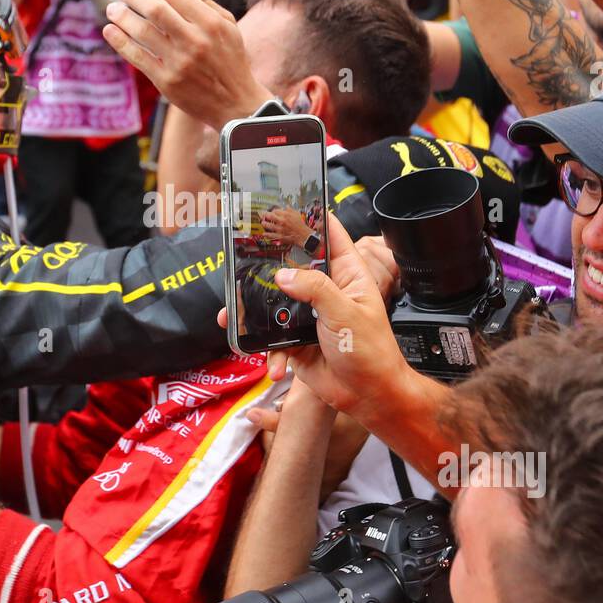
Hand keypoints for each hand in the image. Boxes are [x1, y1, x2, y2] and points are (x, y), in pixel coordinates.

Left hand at [103, 0, 273, 128]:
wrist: (235, 103)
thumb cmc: (230, 61)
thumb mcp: (227, 26)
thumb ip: (203, 2)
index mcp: (210, 23)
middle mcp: (194, 41)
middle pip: (155, 9)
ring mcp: (179, 62)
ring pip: (142, 31)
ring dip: (122, 16)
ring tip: (113, 9)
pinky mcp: (166, 81)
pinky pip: (137, 57)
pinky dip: (120, 41)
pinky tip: (110, 31)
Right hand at [219, 213, 407, 418]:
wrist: (367, 397)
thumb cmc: (370, 352)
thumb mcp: (345, 312)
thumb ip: (315, 289)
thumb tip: (283, 275)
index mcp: (346, 275)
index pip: (329, 236)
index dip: (310, 219)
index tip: (286, 205)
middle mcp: (325, 291)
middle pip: (293, 266)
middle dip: (269, 264)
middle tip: (243, 256)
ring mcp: (309, 316)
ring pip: (275, 303)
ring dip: (254, 311)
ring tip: (232, 313)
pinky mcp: (296, 341)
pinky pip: (272, 339)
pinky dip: (268, 351)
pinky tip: (274, 364)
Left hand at [261, 207, 313, 247]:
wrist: (304, 236)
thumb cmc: (301, 226)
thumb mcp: (297, 214)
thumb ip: (290, 210)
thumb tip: (286, 206)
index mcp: (286, 215)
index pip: (275, 210)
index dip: (272, 211)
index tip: (271, 212)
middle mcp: (282, 221)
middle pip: (269, 216)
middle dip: (265, 215)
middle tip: (263, 216)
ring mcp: (280, 229)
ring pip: (268, 225)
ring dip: (264, 224)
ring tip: (263, 223)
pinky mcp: (279, 236)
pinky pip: (270, 235)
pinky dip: (266, 234)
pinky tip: (264, 233)